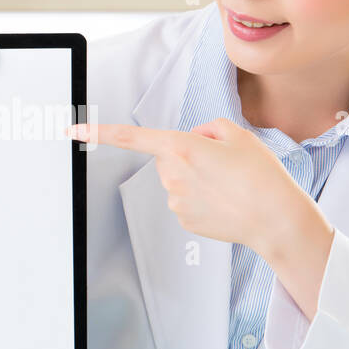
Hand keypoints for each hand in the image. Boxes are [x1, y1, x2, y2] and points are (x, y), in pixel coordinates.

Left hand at [67, 117, 313, 260]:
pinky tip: (225, 201)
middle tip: (222, 163)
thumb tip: (193, 139)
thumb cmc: (261, 176)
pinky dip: (202, 197)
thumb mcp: (238, 135)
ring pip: (177, 178)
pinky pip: (185, 199)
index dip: (98, 132)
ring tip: (229, 184)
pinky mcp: (183, 219)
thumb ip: (207, 128)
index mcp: (181, 148)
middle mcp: (171, 175)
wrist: (275, 219)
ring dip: (197, 177)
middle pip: (167, 156)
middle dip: (187, 154)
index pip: (131, 138)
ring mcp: (175, 200)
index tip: (72, 130)